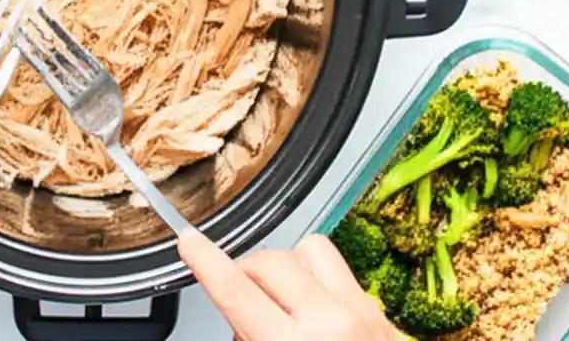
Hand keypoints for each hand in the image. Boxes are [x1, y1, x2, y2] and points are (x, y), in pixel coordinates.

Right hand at [178, 230, 399, 340]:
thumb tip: (240, 327)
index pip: (235, 291)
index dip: (205, 261)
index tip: (189, 242)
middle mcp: (330, 322)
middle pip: (267, 261)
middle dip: (244, 273)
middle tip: (243, 305)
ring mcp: (361, 310)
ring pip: (308, 249)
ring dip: (286, 266)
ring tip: (282, 298)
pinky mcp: (380, 310)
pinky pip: (340, 267)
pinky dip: (318, 276)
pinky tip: (314, 305)